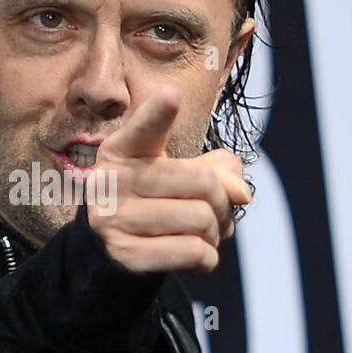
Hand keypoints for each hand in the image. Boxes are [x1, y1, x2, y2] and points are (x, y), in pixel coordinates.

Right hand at [85, 86, 250, 275]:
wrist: (117, 248)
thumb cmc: (158, 199)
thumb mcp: (182, 172)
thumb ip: (218, 169)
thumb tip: (241, 193)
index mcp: (122, 148)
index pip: (144, 128)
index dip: (159, 113)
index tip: (172, 94)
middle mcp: (110, 180)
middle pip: (202, 182)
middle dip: (223, 201)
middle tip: (217, 211)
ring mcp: (113, 219)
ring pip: (201, 219)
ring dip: (217, 232)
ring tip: (205, 233)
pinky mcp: (126, 254)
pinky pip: (194, 251)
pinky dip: (208, 258)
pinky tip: (197, 255)